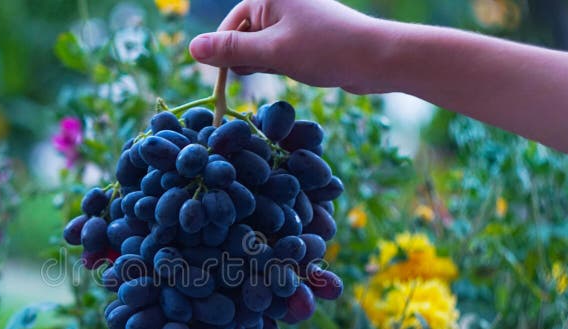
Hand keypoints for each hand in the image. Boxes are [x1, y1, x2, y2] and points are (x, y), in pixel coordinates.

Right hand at [188, 0, 393, 93]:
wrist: (375, 58)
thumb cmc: (325, 50)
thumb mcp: (272, 53)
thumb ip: (231, 51)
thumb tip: (192, 49)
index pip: (228, 29)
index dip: (228, 57)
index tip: (237, 81)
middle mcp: (277, 0)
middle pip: (241, 38)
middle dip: (250, 61)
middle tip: (275, 67)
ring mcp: (290, 17)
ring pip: (258, 48)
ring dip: (266, 65)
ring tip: (293, 64)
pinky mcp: (301, 34)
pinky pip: (275, 51)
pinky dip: (280, 64)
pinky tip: (298, 67)